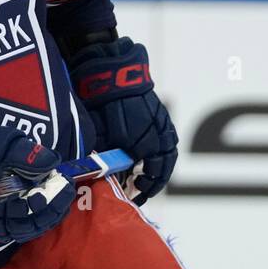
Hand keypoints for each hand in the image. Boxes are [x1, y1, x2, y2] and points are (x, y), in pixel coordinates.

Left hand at [68, 37, 177, 205]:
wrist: (109, 72)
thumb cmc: (102, 107)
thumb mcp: (101, 140)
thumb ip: (107, 161)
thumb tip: (103, 177)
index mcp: (151, 145)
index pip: (155, 175)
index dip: (146, 189)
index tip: (136, 196)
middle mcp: (162, 134)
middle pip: (164, 164)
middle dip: (153, 179)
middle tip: (140, 188)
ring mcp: (162, 121)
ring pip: (166, 149)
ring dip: (156, 163)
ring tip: (141, 172)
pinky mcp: (158, 111)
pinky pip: (163, 135)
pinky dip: (156, 147)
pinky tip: (142, 151)